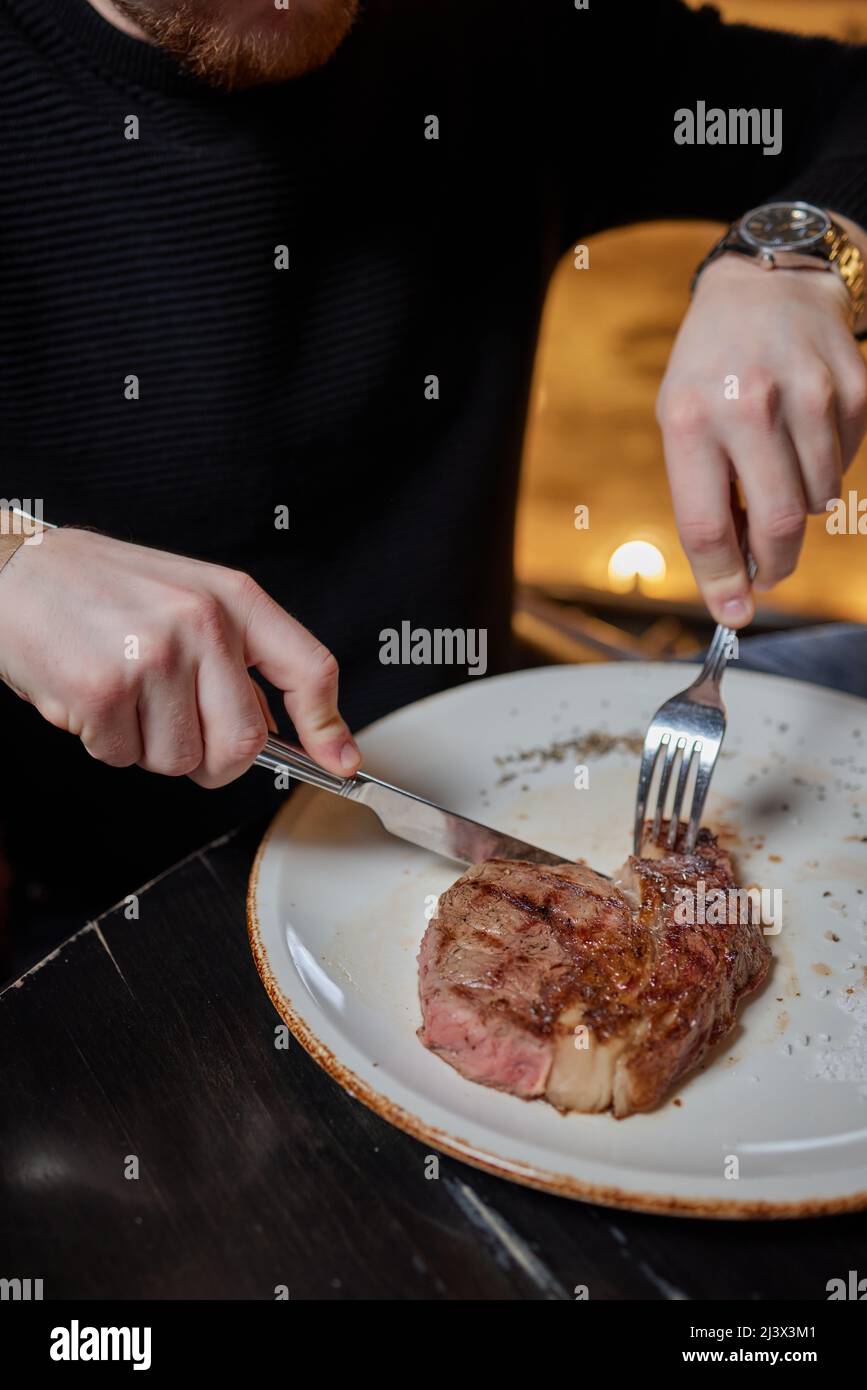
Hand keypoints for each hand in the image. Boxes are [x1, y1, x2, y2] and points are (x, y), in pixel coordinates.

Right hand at [0, 528, 360, 786]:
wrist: (14, 571)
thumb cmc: (99, 588)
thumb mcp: (186, 597)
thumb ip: (236, 657)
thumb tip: (283, 731)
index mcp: (232, 597)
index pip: (308, 668)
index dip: (328, 727)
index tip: (340, 762)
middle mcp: (200, 623)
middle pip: (244, 743)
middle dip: (212, 759)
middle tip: (176, 733)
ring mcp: (153, 657)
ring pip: (179, 760)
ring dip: (147, 747)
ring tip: (122, 695)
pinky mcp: (104, 690)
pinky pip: (124, 757)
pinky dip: (105, 743)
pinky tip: (90, 696)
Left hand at [656, 250, 866, 625]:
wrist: (767, 284)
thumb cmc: (710, 366)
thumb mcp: (680, 419)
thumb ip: (702, 495)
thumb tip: (733, 576)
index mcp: (690, 419)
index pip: (707, 525)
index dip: (721, 580)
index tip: (732, 612)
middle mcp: (748, 405)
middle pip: (778, 524)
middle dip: (774, 565)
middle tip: (767, 571)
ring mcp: (807, 394)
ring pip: (817, 500)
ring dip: (798, 509)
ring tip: (776, 474)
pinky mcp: (851, 388)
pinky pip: (844, 465)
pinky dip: (824, 470)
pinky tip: (802, 436)